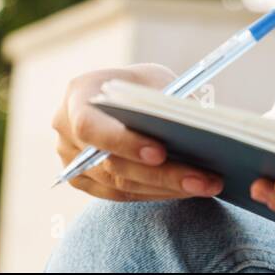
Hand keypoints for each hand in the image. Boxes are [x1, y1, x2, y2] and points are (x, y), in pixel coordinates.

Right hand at [51, 63, 223, 201]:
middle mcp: (65, 130)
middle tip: (205, 179)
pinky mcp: (84, 181)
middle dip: (163, 174)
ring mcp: (71, 160)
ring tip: (208, 184)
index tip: (160, 153)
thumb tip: (198, 128)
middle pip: (112, 164)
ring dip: (168, 188)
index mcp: (78, 94)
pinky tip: (188, 190)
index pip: (91, 126)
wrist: (124, 98)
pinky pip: (121, 195)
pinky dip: (157, 193)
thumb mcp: (155, 79)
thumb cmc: (142, 85)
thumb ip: (168, 102)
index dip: (124, 142)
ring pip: (120, 186)